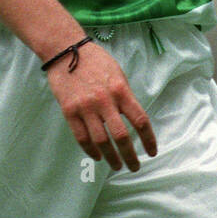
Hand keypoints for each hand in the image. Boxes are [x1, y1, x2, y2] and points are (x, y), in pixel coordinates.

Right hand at [45, 41, 156, 171]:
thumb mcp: (117, 74)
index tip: (151, 152)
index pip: (140, 120)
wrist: (65, 50)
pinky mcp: (69, 111)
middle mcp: (104, 101)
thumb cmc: (95, 61)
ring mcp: (85, 107)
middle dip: (130, 156)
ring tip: (116, 166)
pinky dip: (91, 150)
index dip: (148, 139)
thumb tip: (133, 119)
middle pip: (121, 136)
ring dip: (111, 158)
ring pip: (101, 141)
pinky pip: (82, 137)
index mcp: (120, 90)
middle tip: (134, 167)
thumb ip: (125, 96)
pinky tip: (98, 156)